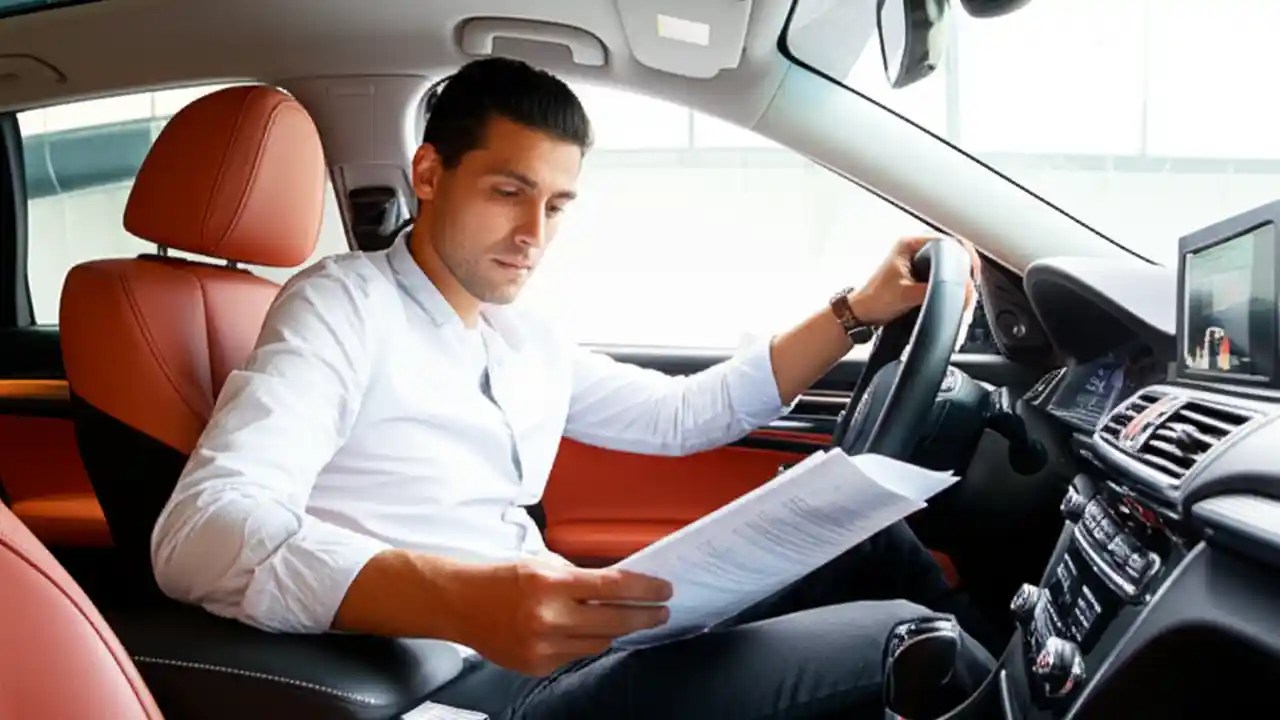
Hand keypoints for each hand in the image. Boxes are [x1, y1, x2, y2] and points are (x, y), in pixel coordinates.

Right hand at [448, 556, 671, 675]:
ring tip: (626, 620)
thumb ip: (579, 576)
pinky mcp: (537, 666)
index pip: (613, 587)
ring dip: (615, 631)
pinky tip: (583, 632)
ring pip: (599, 643)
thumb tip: (619, 584)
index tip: (664, 590)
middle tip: (661, 611)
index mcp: (552, 584)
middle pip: (615, 621)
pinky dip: (583, 643)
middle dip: (644, 616)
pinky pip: (575, 656)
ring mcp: (543, 646)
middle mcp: (549, 617)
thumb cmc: (502, 579)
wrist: (461, 604)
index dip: (645, 590)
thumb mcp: (543, 564)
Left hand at [849, 236, 980, 325]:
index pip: (947, 240)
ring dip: (959, 275)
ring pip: (948, 262)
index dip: (963, 254)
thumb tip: (955, 291)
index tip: (971, 270)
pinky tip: (957, 292)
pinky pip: (942, 272)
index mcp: (909, 244)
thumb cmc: (875, 300)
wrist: (862, 314)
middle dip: (964, 266)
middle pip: (951, 250)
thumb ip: (932, 290)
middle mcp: (914, 248)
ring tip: (966, 289)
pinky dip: (951, 281)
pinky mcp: (919, 273)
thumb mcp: (906, 295)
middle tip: (971, 282)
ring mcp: (917, 260)